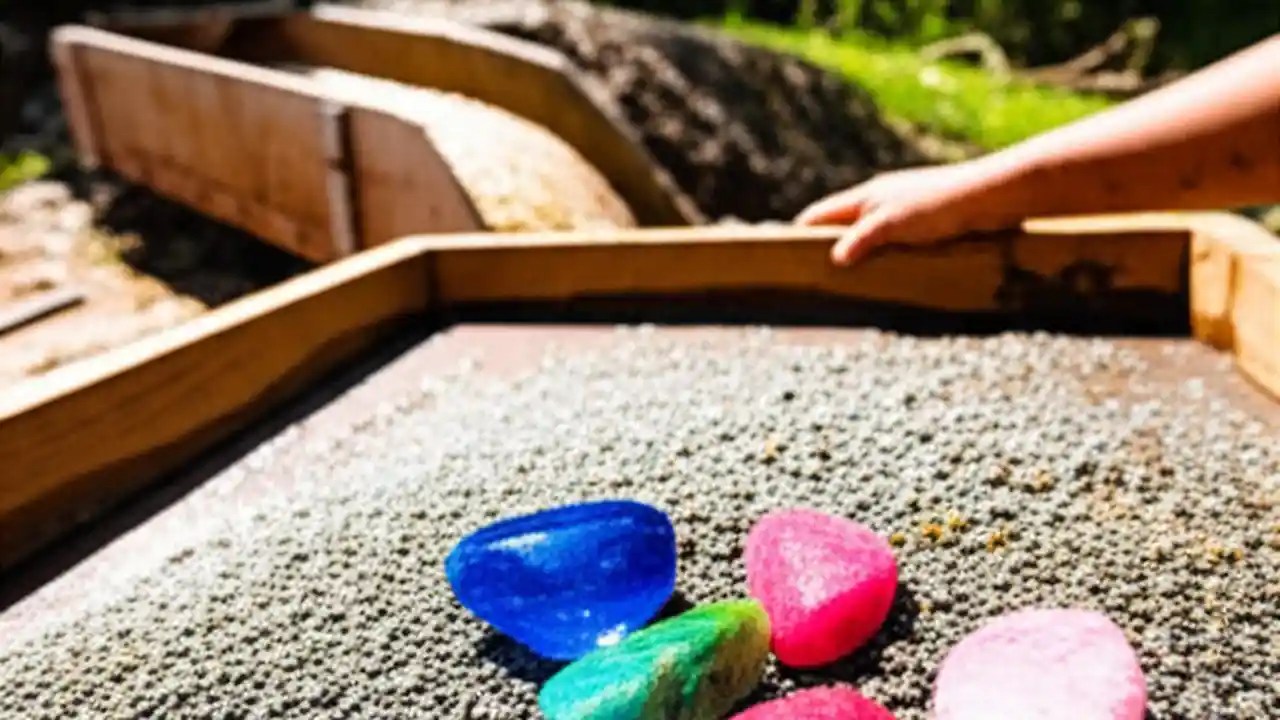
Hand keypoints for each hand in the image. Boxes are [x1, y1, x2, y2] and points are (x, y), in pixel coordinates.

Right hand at [795, 159, 1025, 265]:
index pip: (821, 213)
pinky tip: (888, 273)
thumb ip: (860, 240)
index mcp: (867, 195)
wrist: (989, 197)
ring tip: (849, 281)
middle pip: (843, 224)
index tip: (785, 251)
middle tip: (815, 274)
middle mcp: (882, 200)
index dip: (802, 230)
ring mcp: (903, 211)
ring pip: (869, 234)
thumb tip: (835, 258)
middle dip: (827, 245)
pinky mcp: (926, 222)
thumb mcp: (891, 224)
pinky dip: (882, 256)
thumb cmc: (938, 205)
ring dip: (857, 253)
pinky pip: (893, 242)